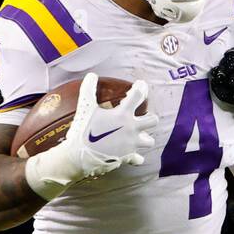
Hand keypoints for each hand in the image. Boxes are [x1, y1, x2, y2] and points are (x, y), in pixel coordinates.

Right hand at [25, 74, 157, 199]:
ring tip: (137, 136)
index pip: (137, 96)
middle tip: (143, 116)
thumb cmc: (82, 130)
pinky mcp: (128, 157)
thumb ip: (88, 90)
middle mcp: (131, 129)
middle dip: (150, 117)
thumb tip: (91, 75)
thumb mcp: (84, 108)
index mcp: (122, 115)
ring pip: (149, 141)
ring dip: (145, 138)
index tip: (141, 84)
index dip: (141, 87)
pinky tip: (131, 155)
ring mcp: (131, 144)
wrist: (80, 156)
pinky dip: (135, 157)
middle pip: (153, 120)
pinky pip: (138, 159)